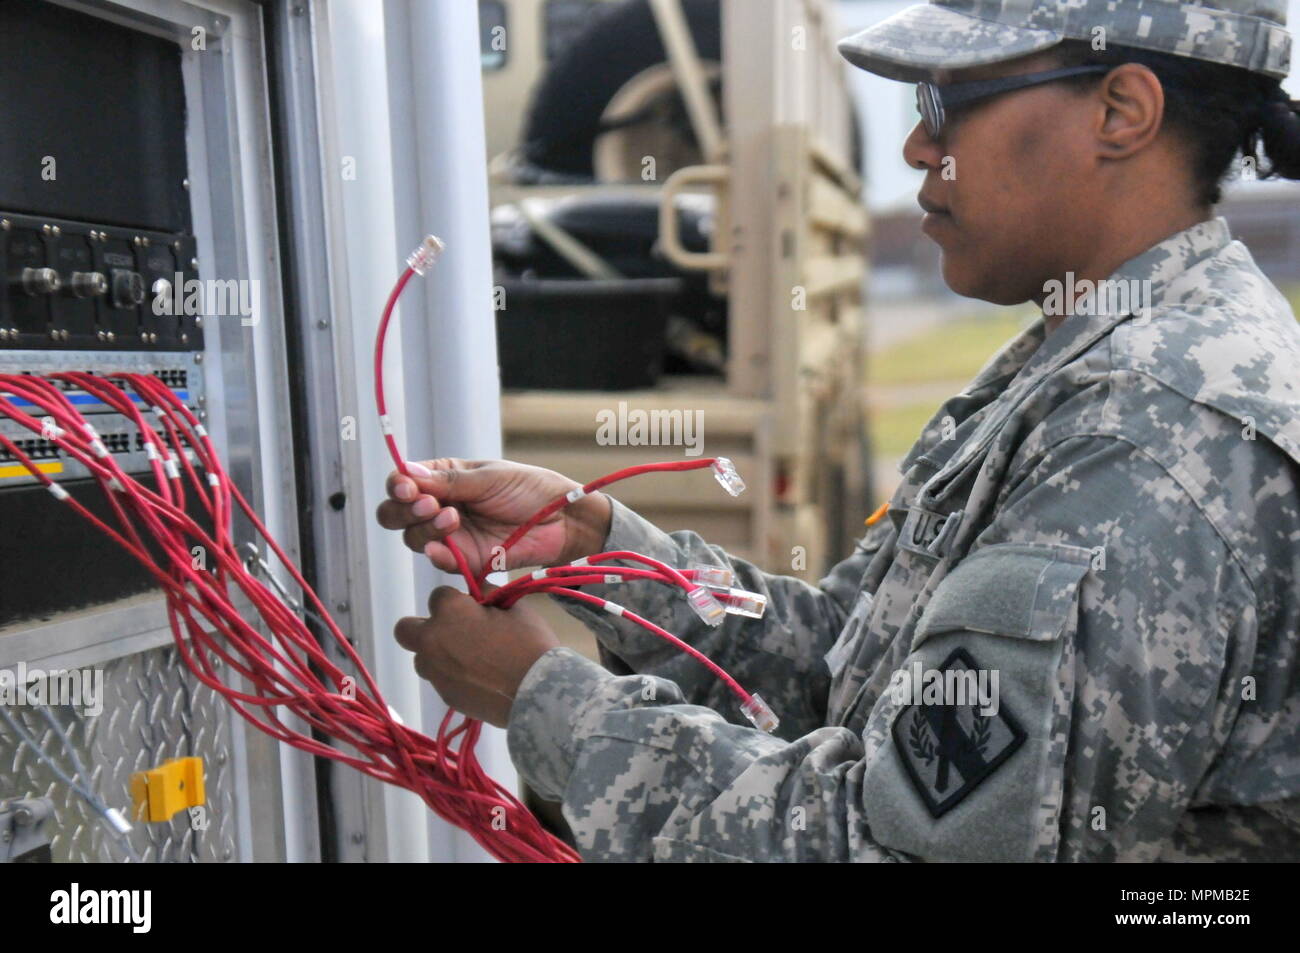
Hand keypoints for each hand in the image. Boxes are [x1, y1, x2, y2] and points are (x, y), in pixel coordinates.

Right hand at [375, 458, 611, 574]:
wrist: (563, 519)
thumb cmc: (531, 489)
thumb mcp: (490, 477)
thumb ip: (450, 480)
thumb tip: (406, 472)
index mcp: (444, 478)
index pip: (404, 482)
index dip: (398, 486)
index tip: (407, 488)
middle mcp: (441, 507)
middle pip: (396, 514)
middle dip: (403, 510)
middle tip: (428, 505)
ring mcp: (451, 535)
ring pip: (413, 538)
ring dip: (424, 528)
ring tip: (451, 518)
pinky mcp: (466, 559)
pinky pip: (440, 561)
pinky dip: (436, 554)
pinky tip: (442, 546)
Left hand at [394, 584, 559, 727]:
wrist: (538, 693)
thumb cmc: (529, 643)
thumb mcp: (514, 607)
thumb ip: (488, 596)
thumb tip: (476, 595)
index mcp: (450, 612)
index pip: (438, 596)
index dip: (457, 602)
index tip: (474, 610)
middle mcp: (433, 639)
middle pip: (406, 628)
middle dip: (424, 626)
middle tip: (453, 632)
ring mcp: (435, 671)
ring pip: (421, 657)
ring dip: (437, 653)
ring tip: (469, 659)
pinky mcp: (444, 696)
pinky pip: (439, 679)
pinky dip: (452, 676)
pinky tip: (478, 679)